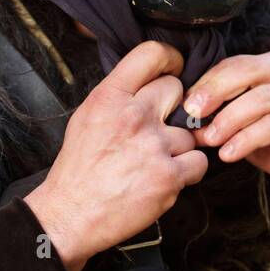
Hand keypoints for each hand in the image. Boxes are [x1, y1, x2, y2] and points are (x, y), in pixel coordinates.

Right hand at [25, 41, 207, 270]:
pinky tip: (166, 177)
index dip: (170, 59)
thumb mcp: (88, 117)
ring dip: (180, 147)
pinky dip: (188, 171)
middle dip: (174, 108)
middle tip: (158, 128)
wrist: (70, 215)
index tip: (175, 69)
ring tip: (155, 161)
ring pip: (191, 131)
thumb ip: (119, 96)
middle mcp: (133, 116)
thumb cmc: (79, 169)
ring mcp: (154, 146)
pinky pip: (199, 162)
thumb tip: (149, 81)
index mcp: (109, 98)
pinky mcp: (169, 176)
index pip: (151, 54)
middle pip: (178, 90)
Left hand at [185, 50, 269, 197]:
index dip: (209, 82)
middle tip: (193, 114)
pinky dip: (247, 139)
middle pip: (249, 71)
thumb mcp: (248, 126)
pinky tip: (229, 153)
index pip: (238, 63)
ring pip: (260, 99)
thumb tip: (189, 117)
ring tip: (209, 140)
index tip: (187, 104)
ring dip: (229, 120)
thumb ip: (225, 115)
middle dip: (216, 92)